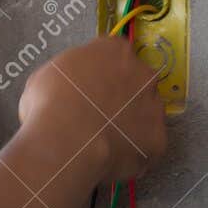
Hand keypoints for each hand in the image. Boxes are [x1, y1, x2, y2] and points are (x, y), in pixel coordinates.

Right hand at [19, 36, 166, 183]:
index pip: (116, 52)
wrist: (66, 141)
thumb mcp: (49, 73)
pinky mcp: (158, 139)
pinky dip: (134, 151)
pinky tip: (113, 157)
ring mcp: (154, 107)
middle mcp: (142, 73)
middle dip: (123, 95)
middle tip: (100, 113)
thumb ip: (72, 73)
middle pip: (138, 81)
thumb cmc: (51, 104)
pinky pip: (147, 145)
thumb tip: (71, 85)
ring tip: (106, 139)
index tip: (94, 84)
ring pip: (147, 113)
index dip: (104, 70)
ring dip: (132, 123)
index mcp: (115, 51)